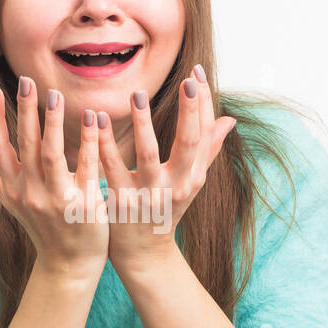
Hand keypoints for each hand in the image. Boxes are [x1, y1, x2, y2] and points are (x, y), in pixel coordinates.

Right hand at [0, 77, 109, 278]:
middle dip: (24, 111)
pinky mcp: (83, 206)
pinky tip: (93, 118)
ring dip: (53, 123)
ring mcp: (55, 200)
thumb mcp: (13, 200)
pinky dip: (89, 142)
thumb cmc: (43, 227)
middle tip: (27, 81)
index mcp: (13, 188)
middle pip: (25, 145)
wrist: (68, 266)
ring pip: (52, 154)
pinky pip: (86, 168)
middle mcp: (30, 193)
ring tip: (55, 94)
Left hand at [96, 64, 235, 274]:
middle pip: (188, 143)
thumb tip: (230, 120)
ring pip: (149, 154)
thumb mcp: (190, 182)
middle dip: (190, 111)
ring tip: (136, 94)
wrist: (143, 254)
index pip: (204, 134)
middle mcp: (177, 186)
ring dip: (143, 123)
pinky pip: (113, 168)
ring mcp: (149, 196)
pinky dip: (105, 143)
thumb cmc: (165, 209)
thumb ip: (207, 150)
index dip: (203, 104)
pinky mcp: (122, 203)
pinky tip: (98, 119)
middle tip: (188, 80)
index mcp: (194, 176)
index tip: (197, 73)